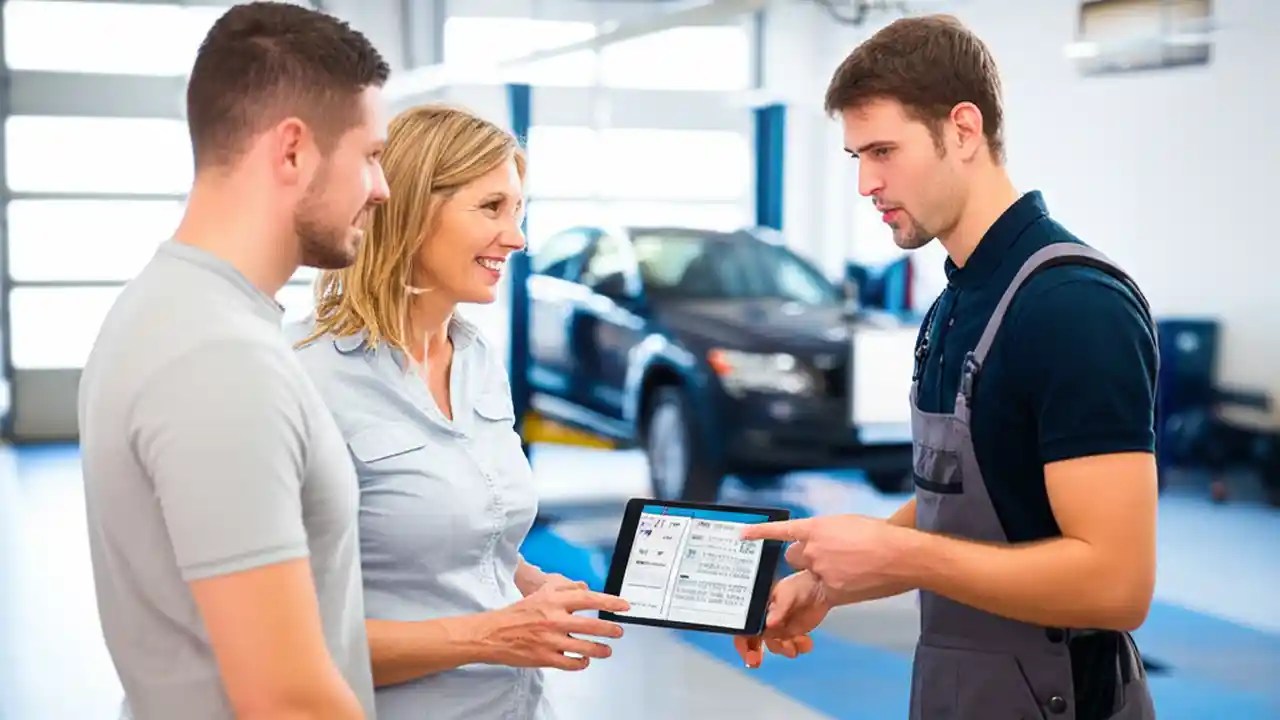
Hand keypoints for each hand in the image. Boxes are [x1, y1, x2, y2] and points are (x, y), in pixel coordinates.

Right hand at [476, 582, 630, 670]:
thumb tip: (585, 588)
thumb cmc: (517, 613)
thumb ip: (564, 588)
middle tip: (619, 631)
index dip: (609, 602)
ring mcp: (550, 640)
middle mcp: (554, 619)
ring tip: (607, 650)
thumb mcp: (541, 593)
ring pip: (584, 647)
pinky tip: (584, 661)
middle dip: (609, 630)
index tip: (623, 606)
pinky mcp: (545, 658)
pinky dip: (581, 663)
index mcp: (553, 601)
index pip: (588, 599)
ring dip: (600, 649)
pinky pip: (570, 663)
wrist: (493, 633)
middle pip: (591, 625)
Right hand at [734, 570, 830, 667]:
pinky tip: (805, 642)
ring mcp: (778, 627)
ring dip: (783, 648)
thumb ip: (779, 609)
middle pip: (753, 640)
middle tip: (756, 662)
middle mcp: (765, 618)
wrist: (821, 589)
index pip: (744, 625)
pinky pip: (790, 647)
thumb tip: (768, 623)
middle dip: (754, 653)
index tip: (748, 653)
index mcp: (758, 606)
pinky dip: (798, 648)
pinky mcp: (791, 634)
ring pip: (773, 646)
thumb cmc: (800, 585)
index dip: (742, 641)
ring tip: (795, 643)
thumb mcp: (788, 594)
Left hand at [742, 514, 912, 598]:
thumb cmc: (881, 536)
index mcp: (817, 527)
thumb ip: (828, 533)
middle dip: (804, 559)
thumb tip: (823, 542)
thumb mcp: (848, 525)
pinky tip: (848, 583)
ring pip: (807, 577)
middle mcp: (813, 549)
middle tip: (827, 557)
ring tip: (848, 568)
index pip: (782, 530)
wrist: (901, 555)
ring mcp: (820, 572)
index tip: (743, 534)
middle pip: (793, 557)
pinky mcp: (832, 592)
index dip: (760, 533)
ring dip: (819, 574)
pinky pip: (818, 595)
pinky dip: (830, 590)